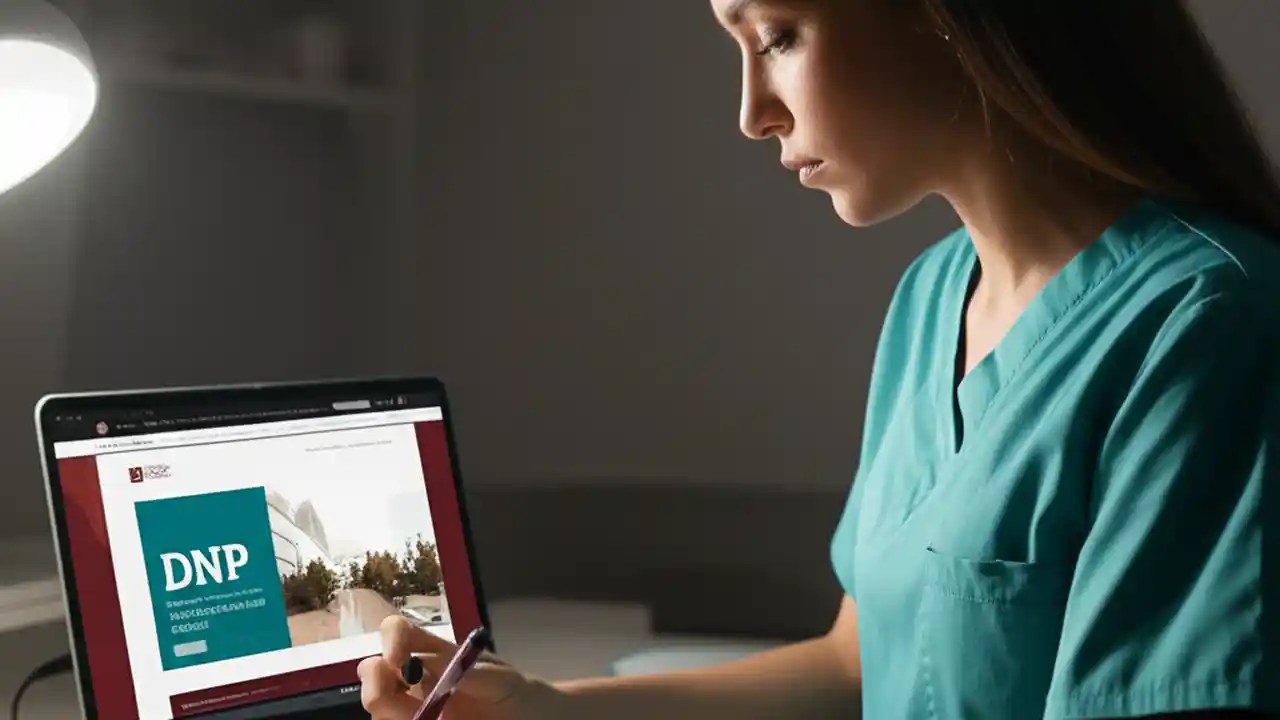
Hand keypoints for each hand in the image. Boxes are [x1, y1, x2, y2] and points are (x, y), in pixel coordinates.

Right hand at [357, 616, 564, 719]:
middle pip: (372, 672)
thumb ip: (464, 670)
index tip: (400, 660)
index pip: (395, 630)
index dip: (390, 639)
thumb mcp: (497, 677)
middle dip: (377, 687)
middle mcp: (414, 679)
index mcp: (432, 653)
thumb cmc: (515, 691)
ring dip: (394, 716)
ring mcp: (412, 709)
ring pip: (378, 708)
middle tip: (409, 710)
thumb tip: (422, 665)